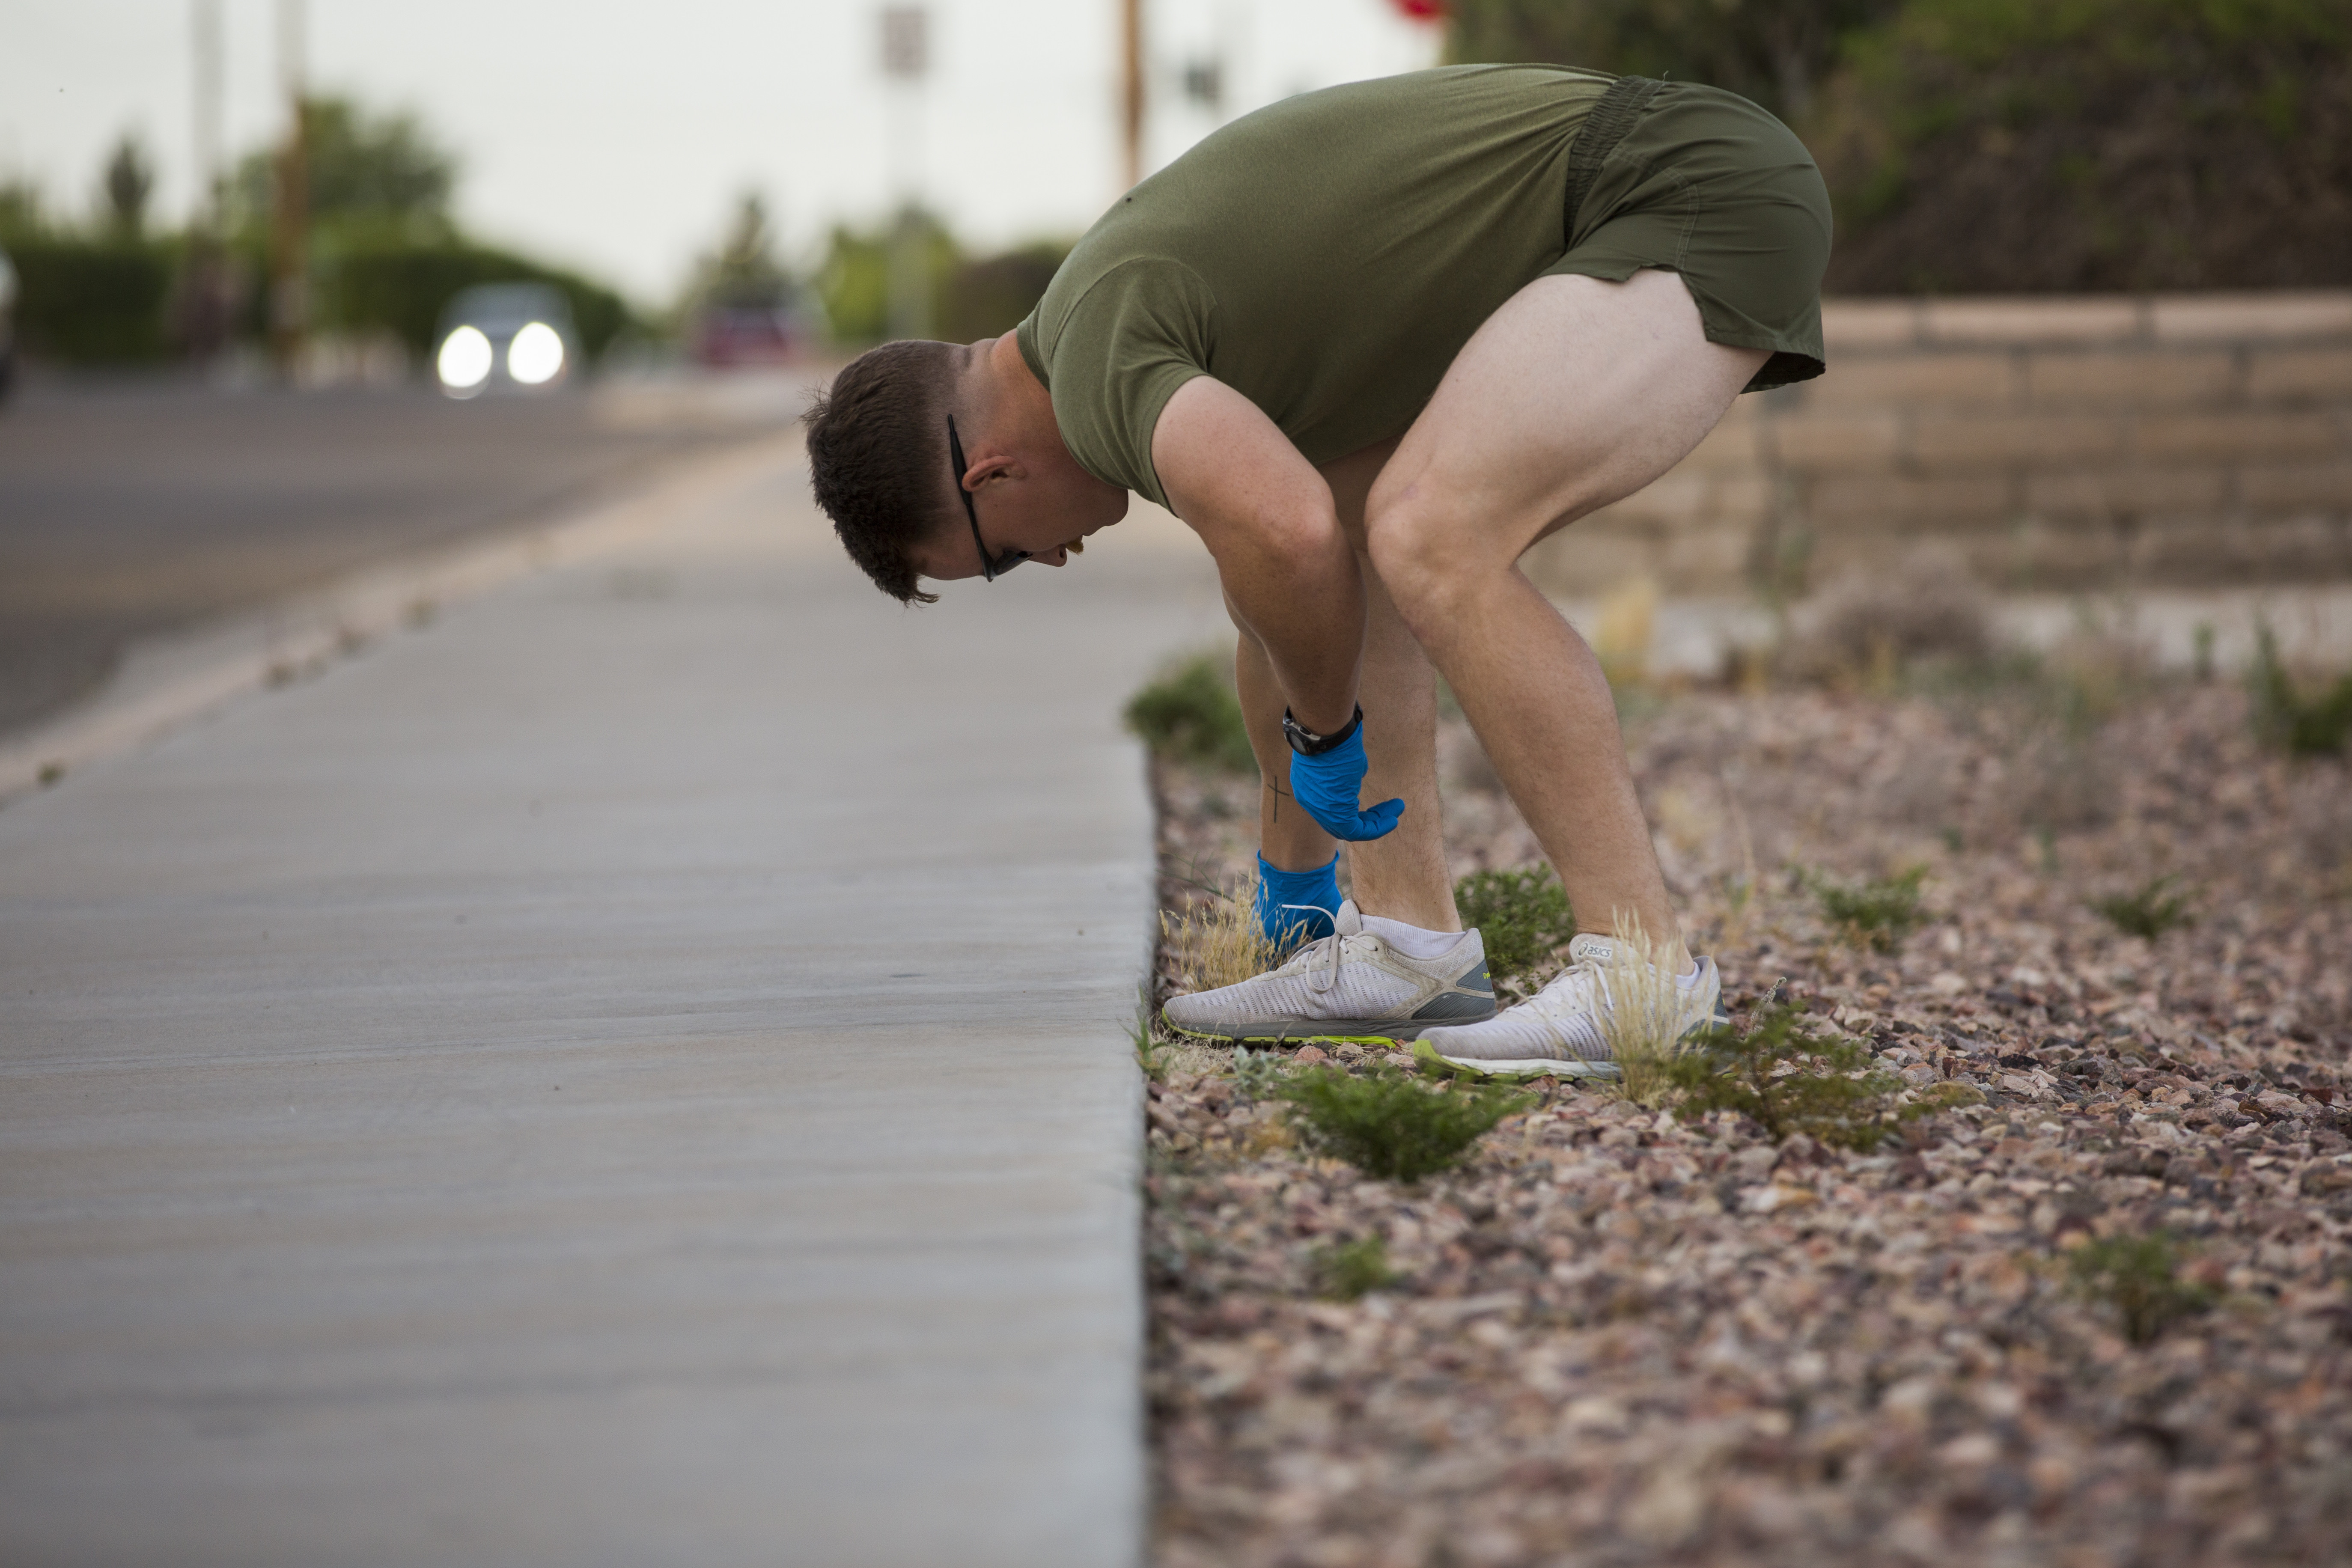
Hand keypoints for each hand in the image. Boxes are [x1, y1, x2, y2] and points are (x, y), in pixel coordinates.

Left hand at [1288, 725, 1402, 841]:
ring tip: (1396, 811)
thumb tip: (1358, 774)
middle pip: (1339, 821)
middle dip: (1367, 818)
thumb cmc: (1332, 733)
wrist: (1325, 731)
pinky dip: (1376, 828)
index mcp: (1308, 786)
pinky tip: (1392, 820)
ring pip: (1349, 828)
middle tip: (1388, 811)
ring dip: (1376, 822)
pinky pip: (1356, 831)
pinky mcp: (1335, 813)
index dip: (1352, 808)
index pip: (1329, 807)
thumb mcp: (1341, 754)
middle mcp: (1311, 802)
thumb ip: (1348, 770)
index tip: (1371, 802)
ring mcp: (1321, 809)